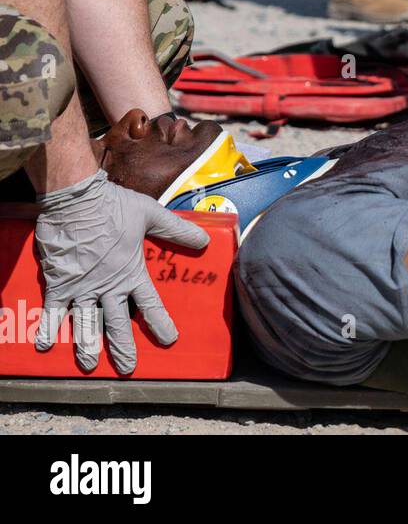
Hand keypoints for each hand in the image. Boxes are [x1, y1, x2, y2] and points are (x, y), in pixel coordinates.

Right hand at [34, 170, 209, 373]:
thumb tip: (205, 241)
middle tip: (128, 367)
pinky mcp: (58, 282)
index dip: (160, 323)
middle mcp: (107, 286)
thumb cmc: (114, 206)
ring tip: (89, 365)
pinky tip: (43, 345)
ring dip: (87, 345)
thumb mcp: (152, 215)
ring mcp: (81, 287)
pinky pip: (51, 310)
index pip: (150, 305)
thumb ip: (177, 231)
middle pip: (117, 324)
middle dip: (123, 347)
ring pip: (85, 323)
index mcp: (131, 272)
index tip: (169, 339)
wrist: (75, 198)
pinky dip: (46, 327)